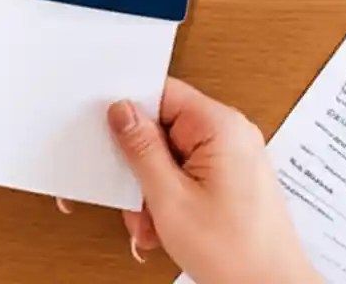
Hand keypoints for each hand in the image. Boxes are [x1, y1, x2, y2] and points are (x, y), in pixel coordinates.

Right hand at [108, 78, 319, 283]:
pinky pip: (188, 174)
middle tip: (132, 198)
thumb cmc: (237, 252)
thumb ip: (142, 149)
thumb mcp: (170, 199)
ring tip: (152, 225)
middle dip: (141, 168)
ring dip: (153, 191)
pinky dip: (171, 200)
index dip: (131, 111)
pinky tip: (165, 228)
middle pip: (165, 129)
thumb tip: (122, 111)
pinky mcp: (232, 177)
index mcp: (220, 126)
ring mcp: (233, 156)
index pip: (163, 92)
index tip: (108, 134)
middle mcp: (231, 134)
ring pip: (172, 158)